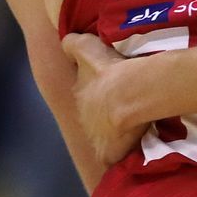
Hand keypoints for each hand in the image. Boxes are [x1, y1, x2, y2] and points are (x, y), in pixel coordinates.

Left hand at [62, 34, 143, 164]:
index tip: (112, 89)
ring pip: (103, 136)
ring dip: (113, 133)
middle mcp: (83, 118)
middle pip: (93, 117)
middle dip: (104, 115)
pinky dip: (120, 152)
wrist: (129, 94)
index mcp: (81, 95)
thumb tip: (65, 41)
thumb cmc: (110, 70)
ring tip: (132, 128)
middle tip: (124, 108)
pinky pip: (113, 155)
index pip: (87, 95)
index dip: (99, 92)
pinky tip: (132, 148)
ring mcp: (94, 138)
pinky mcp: (107, 152)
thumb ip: (74, 44)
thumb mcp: (88, 48)